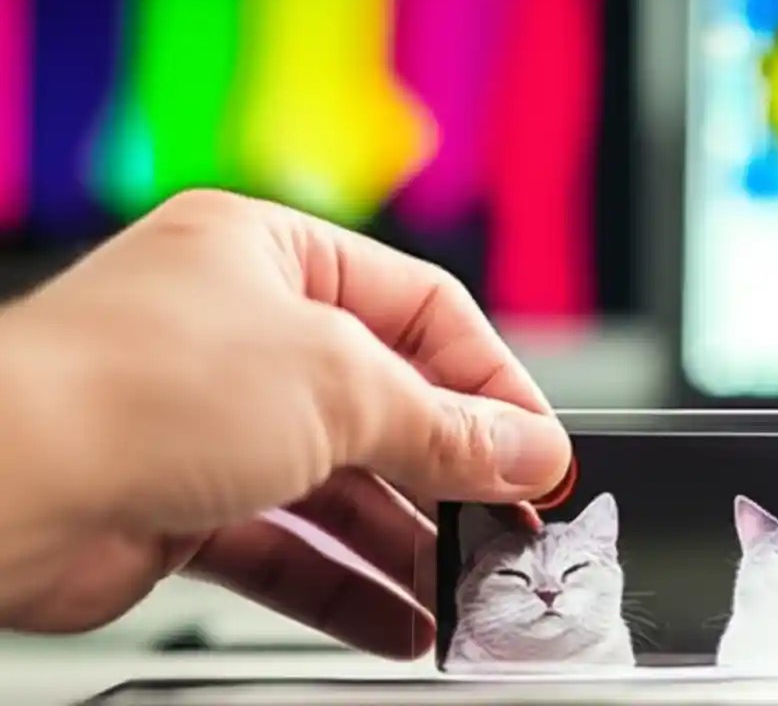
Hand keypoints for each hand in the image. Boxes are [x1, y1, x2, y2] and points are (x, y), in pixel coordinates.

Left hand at [0, 189, 570, 657]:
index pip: (422, 311)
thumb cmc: (135, 386)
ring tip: (466, 588)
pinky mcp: (187, 506)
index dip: (491, 381)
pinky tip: (399, 622)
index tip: (539, 446)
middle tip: (512, 523)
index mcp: (276, 259)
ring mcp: (213, 423)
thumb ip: (445, 427)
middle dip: (453, 471)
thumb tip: (527, 451)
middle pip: (385, 404)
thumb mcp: (339, 386)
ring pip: (341, 487)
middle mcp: (244, 335)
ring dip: (406, 543)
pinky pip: (291, 549)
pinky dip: (348, 588)